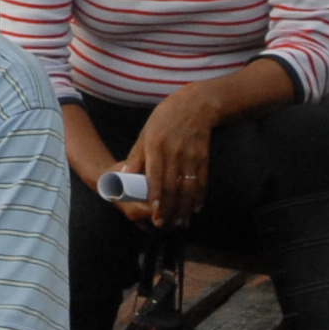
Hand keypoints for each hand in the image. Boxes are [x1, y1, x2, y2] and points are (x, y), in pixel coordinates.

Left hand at [120, 77, 235, 227]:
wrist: (194, 105)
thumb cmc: (164, 120)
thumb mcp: (145, 134)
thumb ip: (136, 157)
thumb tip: (124, 177)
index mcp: (156, 145)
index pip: (155, 175)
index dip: (155, 195)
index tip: (154, 212)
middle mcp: (174, 151)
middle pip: (172, 185)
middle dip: (168, 208)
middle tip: (163, 224)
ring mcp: (190, 154)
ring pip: (188, 187)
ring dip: (184, 207)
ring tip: (180, 223)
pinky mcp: (203, 156)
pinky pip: (202, 180)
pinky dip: (199, 196)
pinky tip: (196, 208)